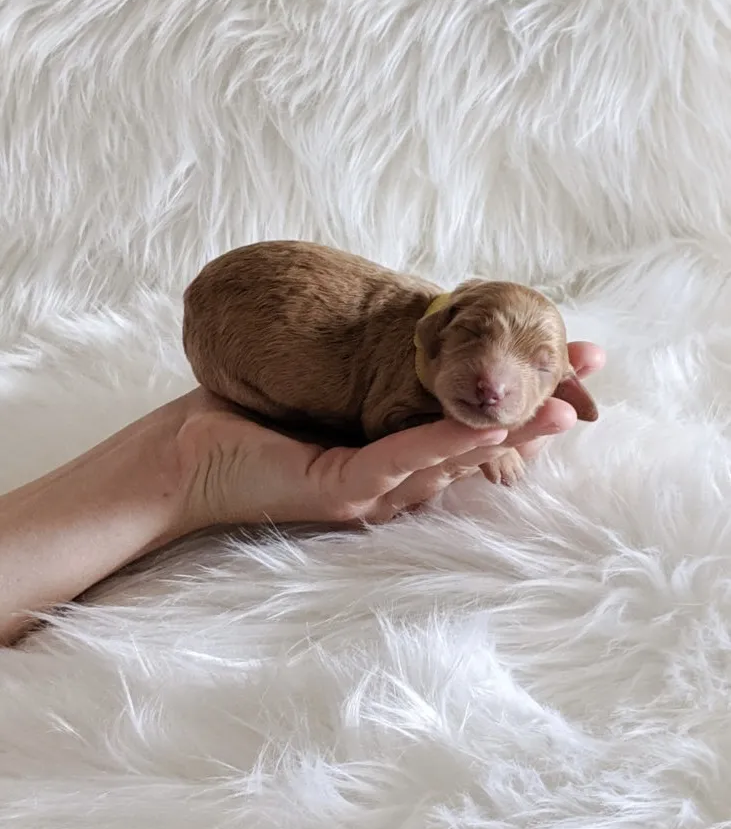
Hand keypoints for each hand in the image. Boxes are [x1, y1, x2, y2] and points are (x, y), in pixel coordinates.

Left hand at [175, 341, 604, 527]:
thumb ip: (375, 380)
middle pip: (477, 446)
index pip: (468, 430)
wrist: (177, 460)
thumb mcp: (328, 393)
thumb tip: (413, 337)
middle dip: (534, 413)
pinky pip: (403, 459)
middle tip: (587, 380)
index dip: (520, 400)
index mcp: (391, 460)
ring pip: (452, 457)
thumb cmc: (246, 422)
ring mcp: (370, 491)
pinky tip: (483, 421)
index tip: (567, 365)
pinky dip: (446, 440)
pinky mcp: (341, 489)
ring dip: (508, 431)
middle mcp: (391, 482)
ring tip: (561, 406)